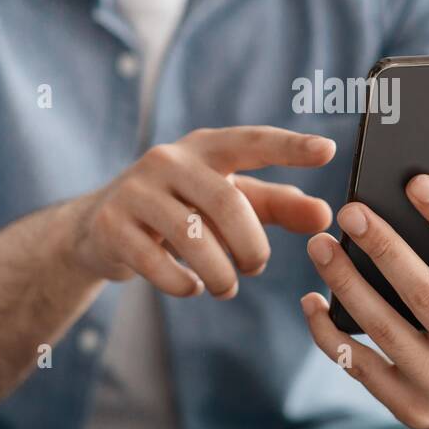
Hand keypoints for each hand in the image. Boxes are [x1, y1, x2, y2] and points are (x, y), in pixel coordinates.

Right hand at [69, 126, 334, 297]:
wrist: (99, 227)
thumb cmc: (182, 208)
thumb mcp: (228, 200)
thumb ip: (278, 205)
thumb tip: (324, 216)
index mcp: (205, 147)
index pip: (253, 141)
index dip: (291, 146)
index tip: (328, 150)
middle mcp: (168, 160)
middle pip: (226, 202)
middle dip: (251, 244)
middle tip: (257, 266)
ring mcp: (136, 191)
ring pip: (192, 236)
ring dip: (219, 272)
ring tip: (226, 286)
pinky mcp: (111, 225)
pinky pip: (157, 262)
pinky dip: (184, 284)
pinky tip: (192, 287)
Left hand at [301, 169, 428, 428]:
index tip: (416, 182)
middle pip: (423, 292)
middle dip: (383, 247)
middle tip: (349, 211)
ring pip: (384, 328)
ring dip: (346, 283)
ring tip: (320, 245)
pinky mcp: (410, 408)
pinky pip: (360, 367)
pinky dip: (329, 333)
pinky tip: (311, 299)